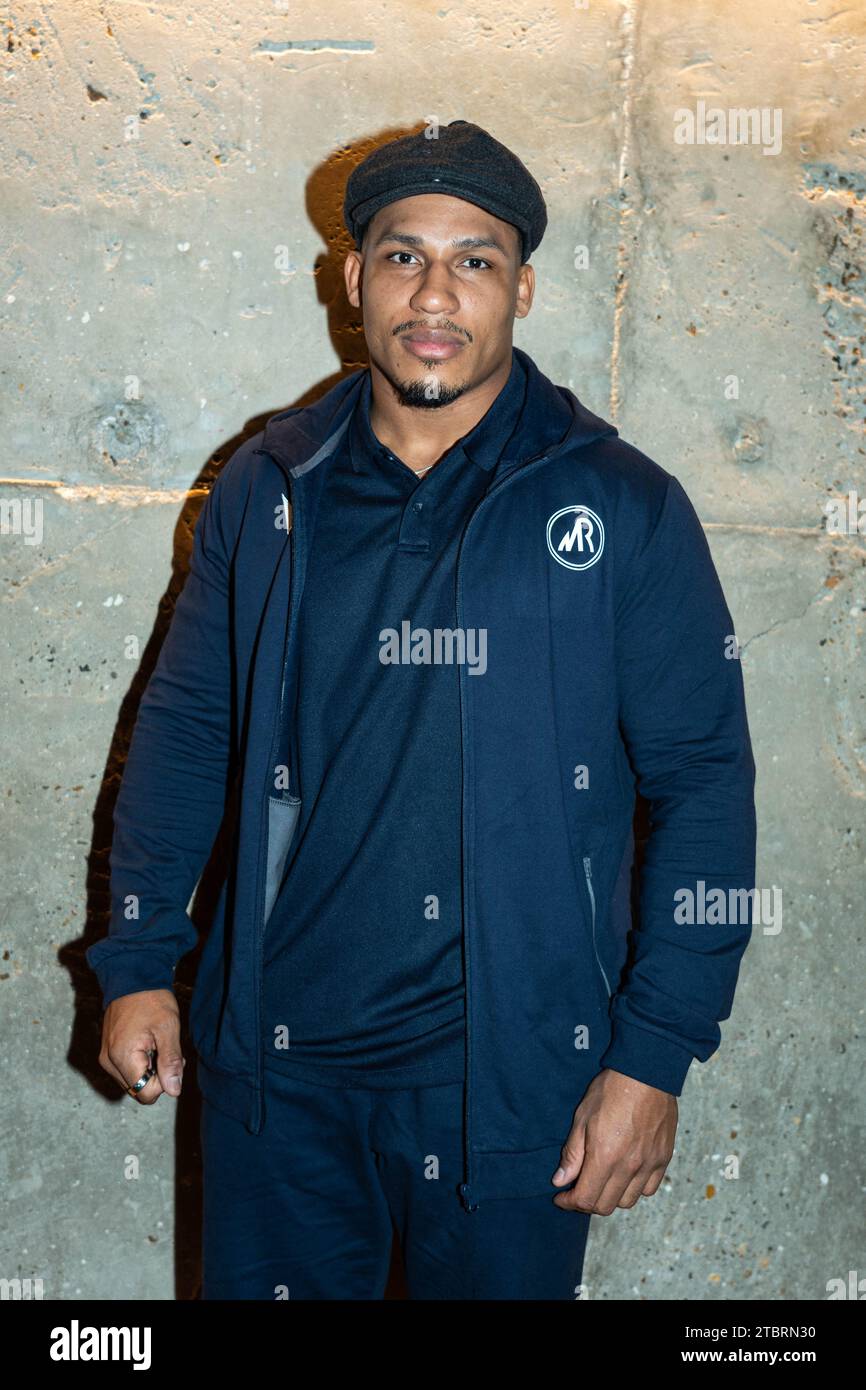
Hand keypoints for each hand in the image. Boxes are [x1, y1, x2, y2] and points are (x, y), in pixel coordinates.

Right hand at [98, 989, 185, 1103]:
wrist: (132, 976)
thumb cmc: (151, 999)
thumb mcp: (168, 1028)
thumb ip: (171, 1061)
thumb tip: (174, 1090)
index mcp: (122, 1057)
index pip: (145, 1094)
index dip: (164, 1082)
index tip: (171, 1058)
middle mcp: (108, 1062)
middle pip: (138, 1090)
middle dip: (156, 1076)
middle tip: (165, 1048)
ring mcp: (106, 1057)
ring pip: (133, 1081)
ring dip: (149, 1069)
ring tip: (156, 1043)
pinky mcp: (108, 1052)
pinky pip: (126, 1069)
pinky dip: (140, 1062)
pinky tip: (148, 1042)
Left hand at [550, 1067, 676, 1213]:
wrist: (646, 1073)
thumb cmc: (611, 1091)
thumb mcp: (582, 1118)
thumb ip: (572, 1154)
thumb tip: (561, 1181)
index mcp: (605, 1157)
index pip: (585, 1199)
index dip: (569, 1203)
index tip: (561, 1197)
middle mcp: (629, 1167)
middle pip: (605, 1206)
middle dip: (587, 1203)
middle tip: (578, 1189)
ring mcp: (649, 1165)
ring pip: (627, 1201)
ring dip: (610, 1198)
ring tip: (601, 1182)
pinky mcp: (663, 1159)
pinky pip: (649, 1189)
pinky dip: (634, 1190)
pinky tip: (625, 1175)